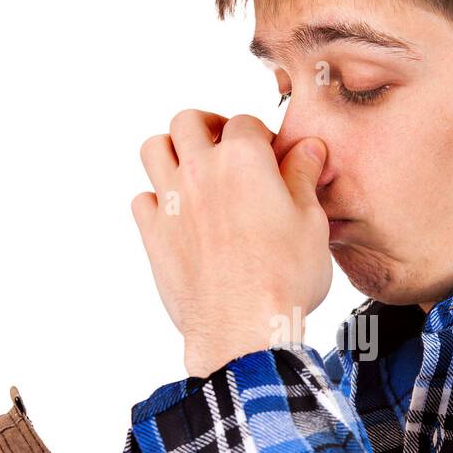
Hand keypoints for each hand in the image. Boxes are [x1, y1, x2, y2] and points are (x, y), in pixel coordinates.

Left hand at [131, 110, 331, 375]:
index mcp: (244, 160)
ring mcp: (172, 201)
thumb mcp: (311, 222)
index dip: (261, 137)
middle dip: (209, 127)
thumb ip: (303, 178)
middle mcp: (201, 171)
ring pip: (154, 149)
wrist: (244, 330)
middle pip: (189, 121)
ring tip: (192, 167)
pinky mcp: (154, 234)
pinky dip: (156, 198)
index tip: (271, 156)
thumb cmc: (283, 280)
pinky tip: (177, 213)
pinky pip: (141, 199)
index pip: (246, 122)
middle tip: (225, 145)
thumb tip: (308, 149)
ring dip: (172, 150)